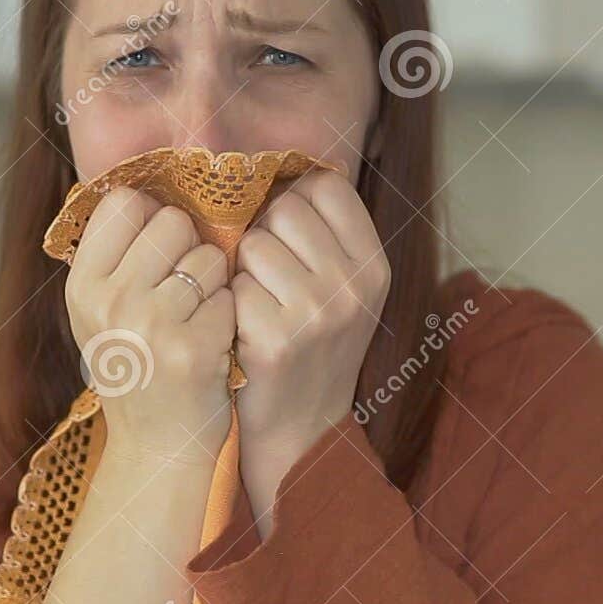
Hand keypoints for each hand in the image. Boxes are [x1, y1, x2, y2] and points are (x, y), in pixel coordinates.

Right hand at [64, 186, 234, 464]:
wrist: (157, 451)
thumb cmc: (138, 370)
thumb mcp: (100, 314)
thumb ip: (115, 256)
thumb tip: (147, 189)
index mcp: (81, 285)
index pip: (124, 202)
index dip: (152, 216)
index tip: (158, 248)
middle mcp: (109, 301)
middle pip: (173, 221)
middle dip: (190, 247)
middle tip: (184, 288)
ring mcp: (150, 326)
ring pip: (209, 257)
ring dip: (215, 283)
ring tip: (198, 318)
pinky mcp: (192, 350)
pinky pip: (230, 297)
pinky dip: (230, 316)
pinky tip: (213, 343)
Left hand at [232, 170, 390, 460]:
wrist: (302, 435)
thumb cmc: (314, 349)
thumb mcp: (346, 291)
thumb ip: (327, 235)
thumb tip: (291, 168)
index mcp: (374, 266)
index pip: (327, 186)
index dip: (296, 196)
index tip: (286, 228)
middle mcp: (353, 286)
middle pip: (284, 208)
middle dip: (264, 234)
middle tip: (267, 276)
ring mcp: (316, 313)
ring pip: (253, 244)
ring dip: (242, 270)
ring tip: (256, 304)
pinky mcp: (274, 341)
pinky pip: (232, 286)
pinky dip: (228, 305)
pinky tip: (243, 331)